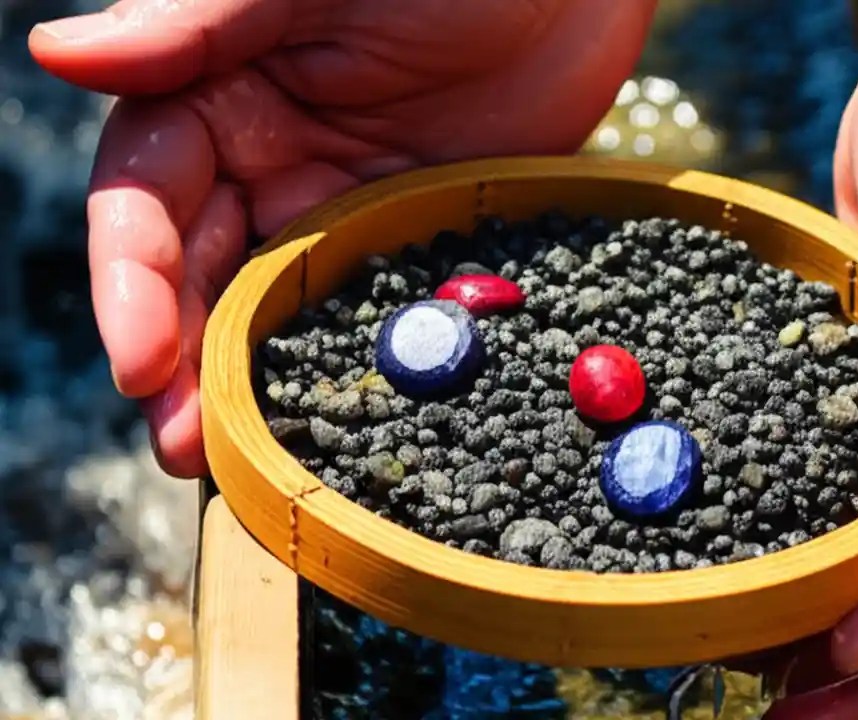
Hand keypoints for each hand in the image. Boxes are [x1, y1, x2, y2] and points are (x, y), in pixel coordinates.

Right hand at [29, 0, 654, 477]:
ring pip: (272, 309)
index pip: (146, 200)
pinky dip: (347, 369)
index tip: (139, 363)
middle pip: (198, 275)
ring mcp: (339, 211)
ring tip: (238, 464)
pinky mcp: (409, 243)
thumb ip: (199, 24)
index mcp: (215, 96)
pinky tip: (343, 427)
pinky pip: (365, 314)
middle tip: (182, 447)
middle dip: (182, 362)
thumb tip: (59, 54)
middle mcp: (264, 164)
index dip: (133, 283)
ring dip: (251, 383)